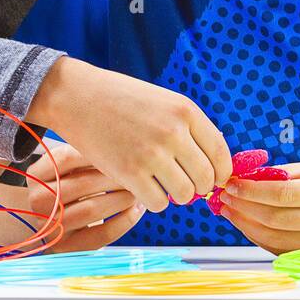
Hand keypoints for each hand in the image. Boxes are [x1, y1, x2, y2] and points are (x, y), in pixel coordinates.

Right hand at [25, 141, 144, 252]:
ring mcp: (50, 226)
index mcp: (36, 175)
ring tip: (138, 190)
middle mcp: (38, 201)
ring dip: (121, 198)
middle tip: (139, 171)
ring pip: (90, 210)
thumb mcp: (69, 165)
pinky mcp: (67, 247)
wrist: (49, 218)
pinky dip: (124, 221)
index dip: (98, 153)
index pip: (66, 158)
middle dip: (115, 177)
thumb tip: (125, 145)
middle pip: (81, 185)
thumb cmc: (69, 184)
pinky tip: (136, 209)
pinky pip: (100, 235)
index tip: (123, 150)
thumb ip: (87, 153)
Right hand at [28, 56, 233, 212]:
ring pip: (185, 195)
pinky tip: (146, 188)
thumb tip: (215, 160)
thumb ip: (190, 127)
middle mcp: (173, 132)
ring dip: (177, 195)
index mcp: (186, 111)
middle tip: (187, 184)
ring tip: (164, 184)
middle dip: (200, 186)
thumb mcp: (164, 101)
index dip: (221, 172)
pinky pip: (158, 203)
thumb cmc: (122, 99)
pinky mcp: (129, 173)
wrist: (78, 96)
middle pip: (206, 178)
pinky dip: (155, 201)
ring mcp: (152, 154)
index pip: (221, 153)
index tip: (215, 179)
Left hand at [216, 159, 299, 253]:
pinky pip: (284, 251)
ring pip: (275, 237)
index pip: (280, 194)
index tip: (232, 183)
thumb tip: (253, 176)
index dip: (251, 189)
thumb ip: (290, 173)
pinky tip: (249, 225)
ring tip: (229, 210)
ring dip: (246, 224)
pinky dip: (262, 239)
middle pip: (273, 218)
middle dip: (243, 206)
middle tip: (223, 196)